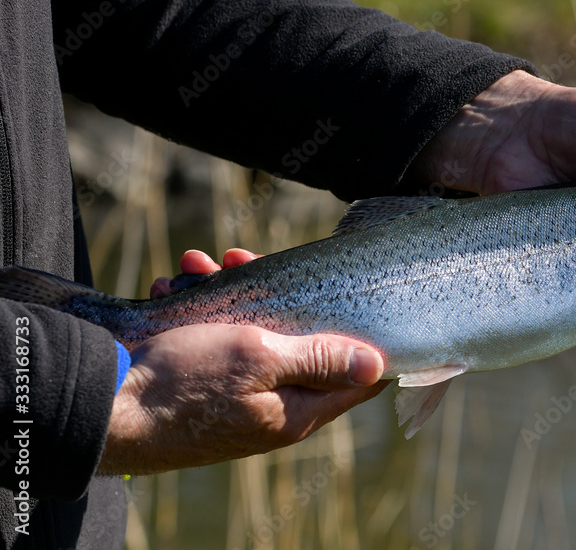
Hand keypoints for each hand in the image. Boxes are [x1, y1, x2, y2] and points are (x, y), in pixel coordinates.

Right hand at [100, 251, 387, 474]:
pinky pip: (215, 341)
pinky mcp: (205, 384)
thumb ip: (318, 359)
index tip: (359, 296)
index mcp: (297, 411)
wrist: (104, 408)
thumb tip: (377, 364)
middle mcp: (273, 407)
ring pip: (252, 333)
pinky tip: (175, 284)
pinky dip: (198, 309)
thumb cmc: (184, 385)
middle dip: (281, 296)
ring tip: (198, 265)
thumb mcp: (259, 359)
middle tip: (246, 258)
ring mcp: (238, 396)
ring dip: (228, 293)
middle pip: (301, 344)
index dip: (366, 339)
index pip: (357, 382)